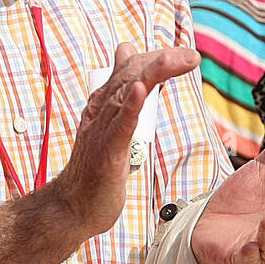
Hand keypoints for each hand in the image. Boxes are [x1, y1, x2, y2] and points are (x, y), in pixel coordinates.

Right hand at [53, 41, 199, 233]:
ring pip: (126, 94)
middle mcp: (100, 112)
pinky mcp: (107, 152)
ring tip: (173, 60)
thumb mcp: (113, 128)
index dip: (157, 58)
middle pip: (130, 75)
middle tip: (191, 57)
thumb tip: (125, 59)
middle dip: (162, 62)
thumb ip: (122, 96)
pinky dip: (131, 106)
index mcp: (104, 105)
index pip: (130, 70)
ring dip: (152, 74)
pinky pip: (120, 126)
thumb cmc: (96, 169)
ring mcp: (102, 131)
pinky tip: (142, 90)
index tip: (185, 56)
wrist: (73, 207)